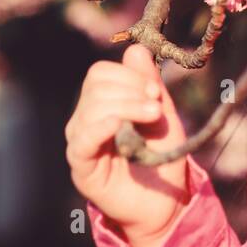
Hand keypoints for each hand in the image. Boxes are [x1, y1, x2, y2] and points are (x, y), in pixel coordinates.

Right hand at [66, 43, 189, 246]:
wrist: (165, 198)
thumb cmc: (161, 153)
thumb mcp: (161, 112)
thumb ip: (149, 83)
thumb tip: (135, 49)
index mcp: (102, 103)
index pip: (100, 73)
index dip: (129, 76)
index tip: (155, 91)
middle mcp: (85, 119)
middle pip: (95, 86)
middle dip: (131, 90)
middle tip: (155, 107)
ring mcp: (81, 142)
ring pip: (91, 108)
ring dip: (127, 106)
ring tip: (152, 118)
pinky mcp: (82, 166)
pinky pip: (82, 140)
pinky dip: (101, 127)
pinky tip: (120, 126)